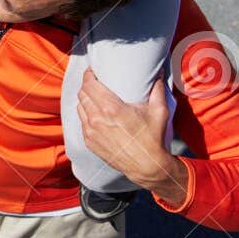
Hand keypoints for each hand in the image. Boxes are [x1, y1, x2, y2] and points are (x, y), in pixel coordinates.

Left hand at [76, 70, 179, 194]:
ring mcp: (91, 131)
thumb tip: (159, 73)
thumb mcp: (159, 111)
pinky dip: (85, 115)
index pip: (89, 84)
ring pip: (79, 107)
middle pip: (82, 94)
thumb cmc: (152, 138)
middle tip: (94, 82)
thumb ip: (157, 89)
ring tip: (93, 96)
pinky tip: (93, 113)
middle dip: (86, 85)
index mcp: (110, 108)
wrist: (146, 166)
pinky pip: (82, 122)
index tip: (92, 71)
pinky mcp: (89, 142)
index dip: (88, 75)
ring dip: (84, 99)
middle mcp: (96, 119)